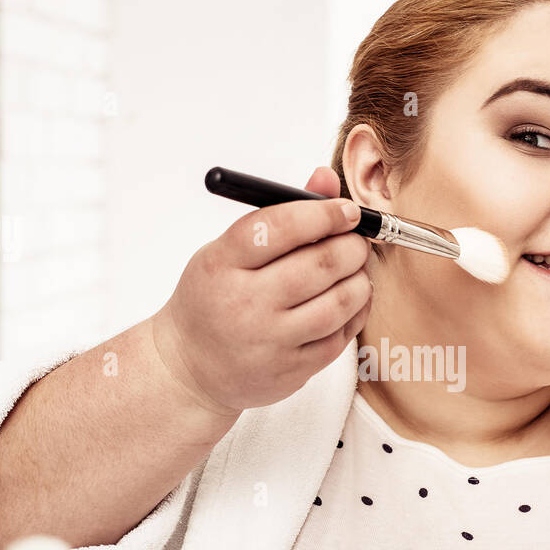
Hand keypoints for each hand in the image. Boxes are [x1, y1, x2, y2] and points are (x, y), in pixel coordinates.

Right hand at [153, 166, 373, 417]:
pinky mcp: (290, 370)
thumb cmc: (214, 299)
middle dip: (351, 245)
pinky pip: (339, 336)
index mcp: (221, 264)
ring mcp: (268, 341)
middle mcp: (244, 303)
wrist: (190, 368)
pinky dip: (355, 312)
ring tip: (356, 268)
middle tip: (356, 239)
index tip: (346, 210)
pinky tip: (350, 299)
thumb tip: (326, 179)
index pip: (278, 228)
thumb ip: (280, 216)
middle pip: (317, 265)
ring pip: (337, 303)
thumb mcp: (228, 252)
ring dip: (359, 279)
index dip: (322, 213)